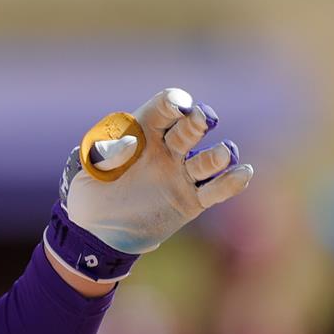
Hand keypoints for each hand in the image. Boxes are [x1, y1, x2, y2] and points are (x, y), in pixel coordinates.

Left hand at [62, 88, 253, 254]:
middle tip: (203, 119)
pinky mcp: (191, 200)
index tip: (178, 105)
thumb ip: (106, 153)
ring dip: (219, 155)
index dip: (173, 103)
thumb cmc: (91, 190)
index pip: (162, 109)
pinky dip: (232, 182)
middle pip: (190, 129)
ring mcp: (181, 174)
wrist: (97, 230)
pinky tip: (243, 173)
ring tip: (224, 154)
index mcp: (142, 132)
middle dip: (198, 122)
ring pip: (208, 160)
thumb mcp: (90, 169)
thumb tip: (127, 144)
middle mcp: (167, 148)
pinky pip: (216, 190)